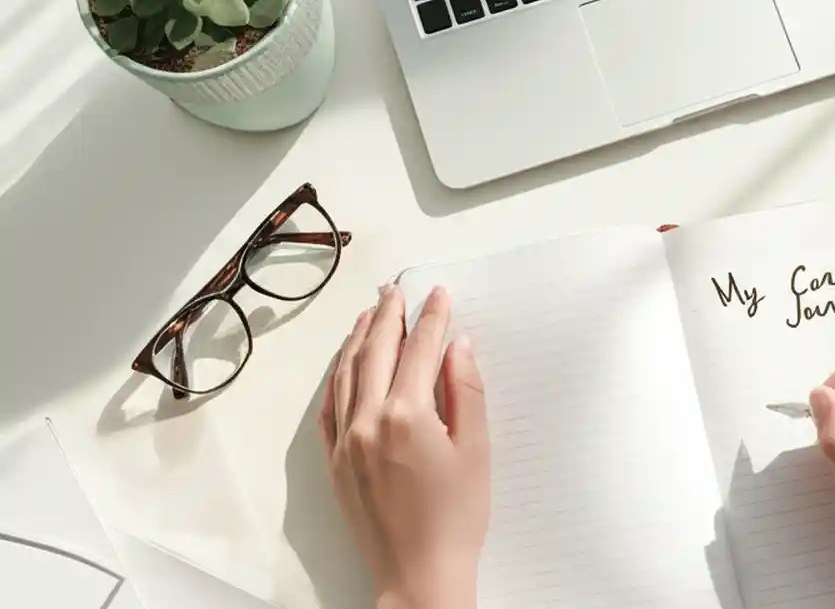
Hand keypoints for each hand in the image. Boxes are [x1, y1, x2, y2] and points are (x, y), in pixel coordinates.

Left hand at [320, 285, 490, 608]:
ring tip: (370, 314)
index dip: (431, 317)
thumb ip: (465, 391)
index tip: (437, 294)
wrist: (420, 573)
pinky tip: (345, 364)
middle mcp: (368, 421)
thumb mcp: (476, 450)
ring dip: (359, 339)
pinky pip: (330, 407)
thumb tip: (456, 346)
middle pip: (377, 352)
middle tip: (396, 290)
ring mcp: (346, 441)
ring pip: (346, 374)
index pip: (419, 349)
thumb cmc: (456, 518)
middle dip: (388, 316)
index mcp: (407, 415)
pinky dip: (337, 378)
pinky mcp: (335, 462)